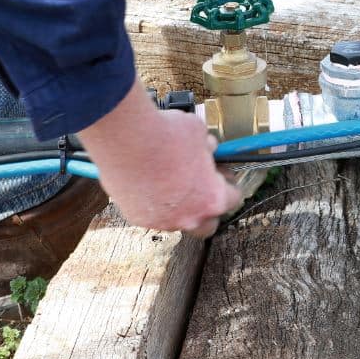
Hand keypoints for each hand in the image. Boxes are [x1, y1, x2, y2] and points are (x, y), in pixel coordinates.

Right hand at [78, 85, 242, 237]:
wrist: (126, 138)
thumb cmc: (166, 135)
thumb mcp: (200, 134)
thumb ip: (207, 148)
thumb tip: (207, 147)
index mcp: (212, 198)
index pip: (233, 199)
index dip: (228, 183)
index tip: (220, 173)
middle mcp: (189, 217)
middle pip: (209, 224)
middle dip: (207, 208)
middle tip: (200, 186)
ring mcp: (162, 221)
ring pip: (178, 220)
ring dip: (179, 206)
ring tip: (170, 182)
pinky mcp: (137, 218)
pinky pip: (153, 214)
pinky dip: (153, 202)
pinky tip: (148, 183)